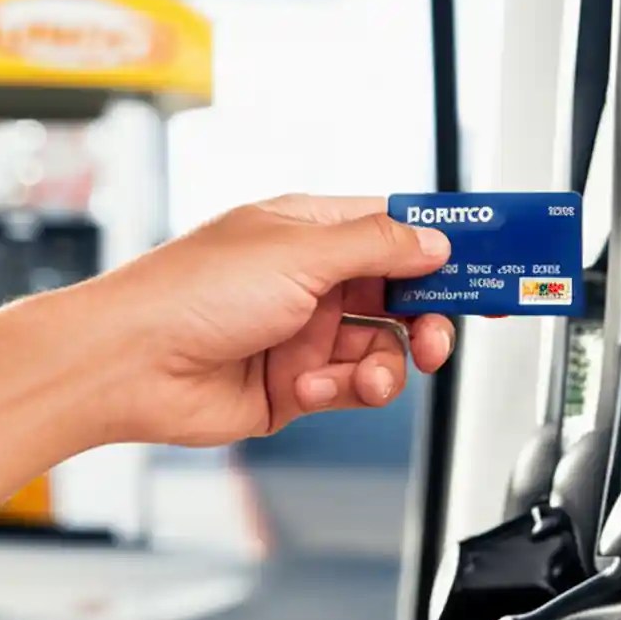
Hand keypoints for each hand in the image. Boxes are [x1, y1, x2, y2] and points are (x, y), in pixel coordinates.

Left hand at [97, 194, 455, 445]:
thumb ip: (377, 248)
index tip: (491, 262)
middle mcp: (308, 280)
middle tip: (441, 334)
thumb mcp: (298, 254)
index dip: (444, 247)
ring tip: (370, 376)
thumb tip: (434, 242)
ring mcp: (301, 334)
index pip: (395, 229)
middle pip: (399, 294)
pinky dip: (341, 390)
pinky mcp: (293, 385)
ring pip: (381, 349)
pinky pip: (347, 387)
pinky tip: (310, 387)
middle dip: (426, 317)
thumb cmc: (189, 293)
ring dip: (384, 365)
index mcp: (308, 230)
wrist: (129, 366)